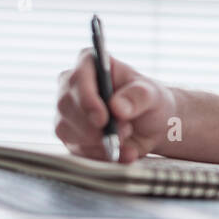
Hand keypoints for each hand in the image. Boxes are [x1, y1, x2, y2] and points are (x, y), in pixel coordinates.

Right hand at [55, 50, 178, 163]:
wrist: (151, 126)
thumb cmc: (149, 100)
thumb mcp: (152, 94)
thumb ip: (137, 97)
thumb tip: (117, 107)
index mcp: (89, 63)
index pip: (78, 76)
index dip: (87, 98)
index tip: (102, 119)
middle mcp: (71, 85)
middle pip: (66, 105)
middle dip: (94, 126)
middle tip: (124, 131)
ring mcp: (67, 112)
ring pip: (67, 129)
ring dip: (98, 142)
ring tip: (126, 139)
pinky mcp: (69, 135)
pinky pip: (76, 149)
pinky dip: (100, 155)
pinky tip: (120, 153)